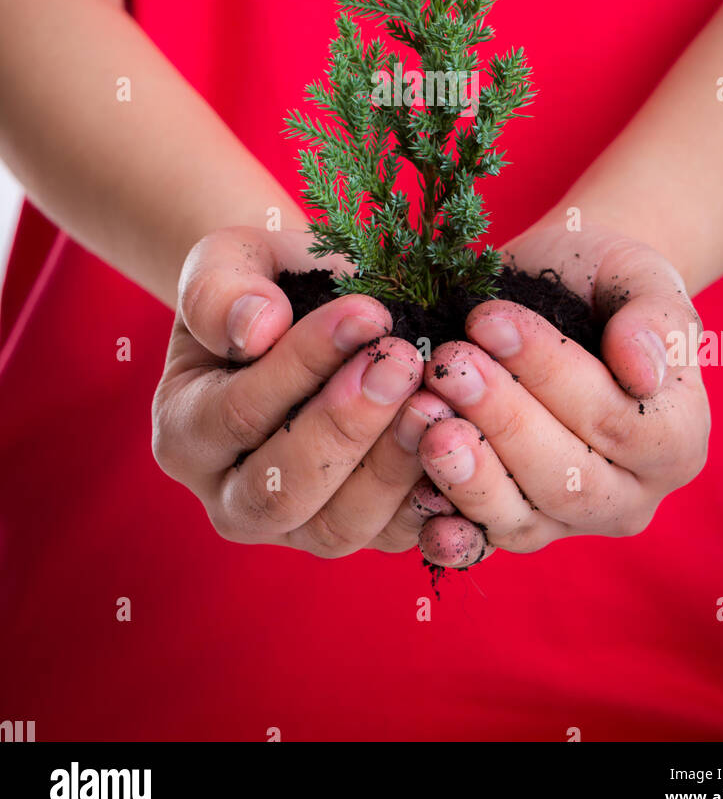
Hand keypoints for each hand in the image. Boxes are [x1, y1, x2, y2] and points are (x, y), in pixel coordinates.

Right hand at [152, 226, 459, 555]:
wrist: (308, 310)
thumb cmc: (265, 282)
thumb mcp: (230, 262)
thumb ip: (222, 288)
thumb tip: (255, 328)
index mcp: (184, 431)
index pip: (236, 413)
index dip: (303, 365)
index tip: (366, 313)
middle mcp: (230, 498)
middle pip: (280, 492)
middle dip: (347, 426)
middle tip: (404, 360)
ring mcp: (295, 528)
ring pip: (339, 526)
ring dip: (393, 465)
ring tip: (437, 399)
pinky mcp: (358, 533)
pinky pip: (396, 537)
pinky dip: (431, 501)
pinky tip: (462, 446)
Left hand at [416, 220, 709, 567]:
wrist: (561, 292)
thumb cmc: (605, 280)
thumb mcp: (643, 277)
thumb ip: (655, 323)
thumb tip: (642, 372)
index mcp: (677, 441)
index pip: (616, 421)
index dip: (550, 375)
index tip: (489, 321)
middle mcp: (630, 496)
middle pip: (568, 479)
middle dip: (501, 420)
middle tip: (448, 365)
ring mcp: (568, 521)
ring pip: (521, 519)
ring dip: (468, 474)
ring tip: (422, 419)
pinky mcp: (513, 526)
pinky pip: (479, 541)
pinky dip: (447, 530)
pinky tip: (415, 500)